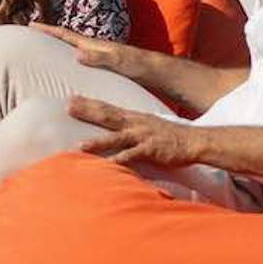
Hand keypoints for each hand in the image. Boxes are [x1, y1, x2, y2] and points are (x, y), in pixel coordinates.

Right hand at [32, 23, 134, 76]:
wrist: (157, 71)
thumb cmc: (139, 65)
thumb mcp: (119, 61)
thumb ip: (100, 58)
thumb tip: (77, 55)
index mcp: (94, 46)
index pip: (66, 35)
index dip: (48, 30)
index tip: (31, 25)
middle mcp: (94, 49)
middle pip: (66, 40)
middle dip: (49, 37)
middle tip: (30, 37)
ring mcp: (99, 58)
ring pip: (72, 51)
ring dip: (58, 49)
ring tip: (43, 53)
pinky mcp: (104, 68)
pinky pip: (80, 63)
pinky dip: (69, 62)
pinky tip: (67, 72)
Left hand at [67, 96, 210, 168]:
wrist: (194, 141)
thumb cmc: (170, 137)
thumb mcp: (148, 127)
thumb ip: (130, 129)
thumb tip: (116, 133)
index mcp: (134, 118)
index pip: (108, 108)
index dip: (89, 103)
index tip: (70, 98)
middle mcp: (135, 124)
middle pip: (107, 116)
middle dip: (87, 111)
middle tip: (68, 106)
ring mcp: (142, 137)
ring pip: (116, 138)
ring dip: (98, 142)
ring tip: (80, 146)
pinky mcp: (151, 150)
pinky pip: (132, 156)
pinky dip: (119, 161)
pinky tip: (108, 165)